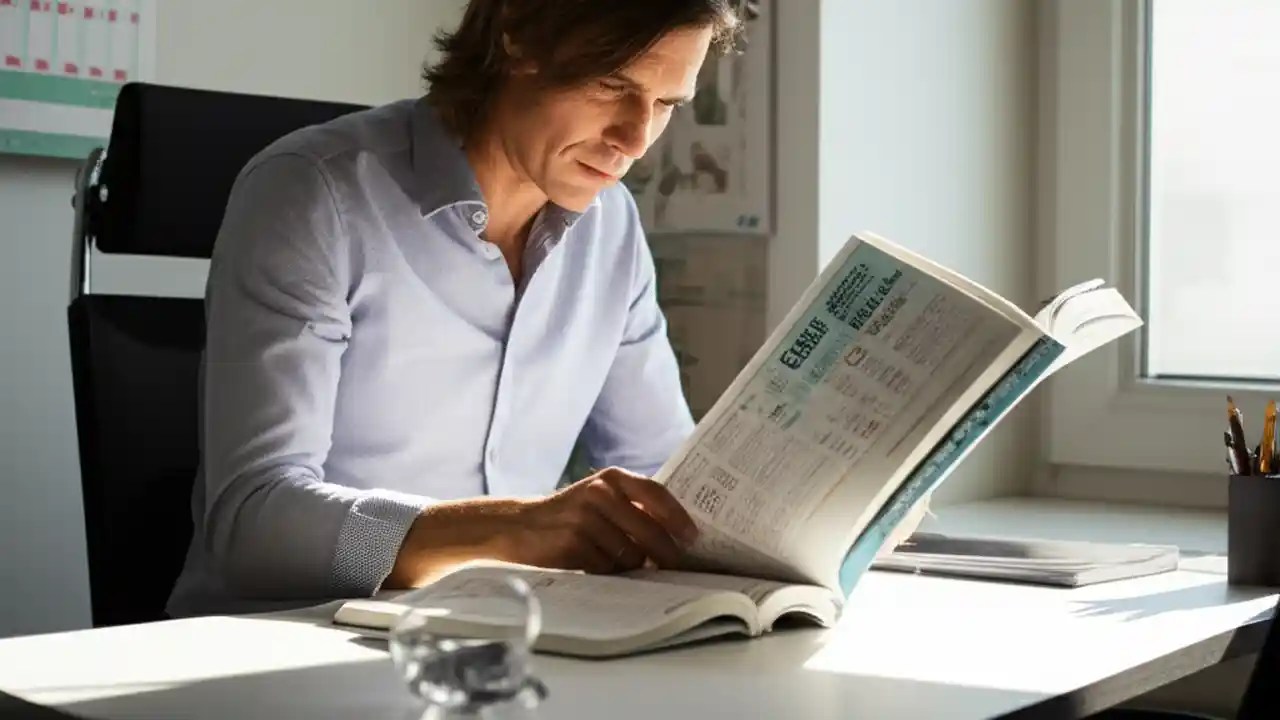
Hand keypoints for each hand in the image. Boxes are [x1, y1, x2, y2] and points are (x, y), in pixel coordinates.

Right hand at [387, 467, 698, 587]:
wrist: (518, 527)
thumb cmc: (570, 517)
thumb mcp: (600, 500)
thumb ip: (632, 509)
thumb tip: (678, 537)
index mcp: (612, 478)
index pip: (656, 495)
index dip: (678, 518)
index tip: (693, 537)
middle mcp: (599, 493)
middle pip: (648, 531)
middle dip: (665, 554)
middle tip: (675, 566)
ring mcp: (585, 518)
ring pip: (629, 555)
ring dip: (629, 566)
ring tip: (615, 561)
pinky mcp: (573, 543)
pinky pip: (607, 568)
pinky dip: (607, 573)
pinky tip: (594, 565)